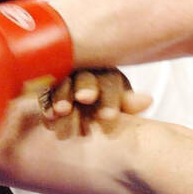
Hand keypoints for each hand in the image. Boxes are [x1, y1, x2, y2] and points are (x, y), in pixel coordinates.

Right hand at [38, 68, 152, 138]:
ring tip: (62, 111)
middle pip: (86, 75)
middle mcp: (86, 71)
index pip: (110, 81)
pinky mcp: (46, 86)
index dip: (110, 97)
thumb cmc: (104, 114)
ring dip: (63, 94)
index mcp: (108, 76)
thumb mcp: (118, 110)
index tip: (108, 116)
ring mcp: (64, 77)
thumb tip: (147, 100)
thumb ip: (129, 105)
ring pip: (63, 81)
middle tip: (85, 99)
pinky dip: (47, 103)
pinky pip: (45, 91)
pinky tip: (48, 116)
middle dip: (86, 87)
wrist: (81, 122)